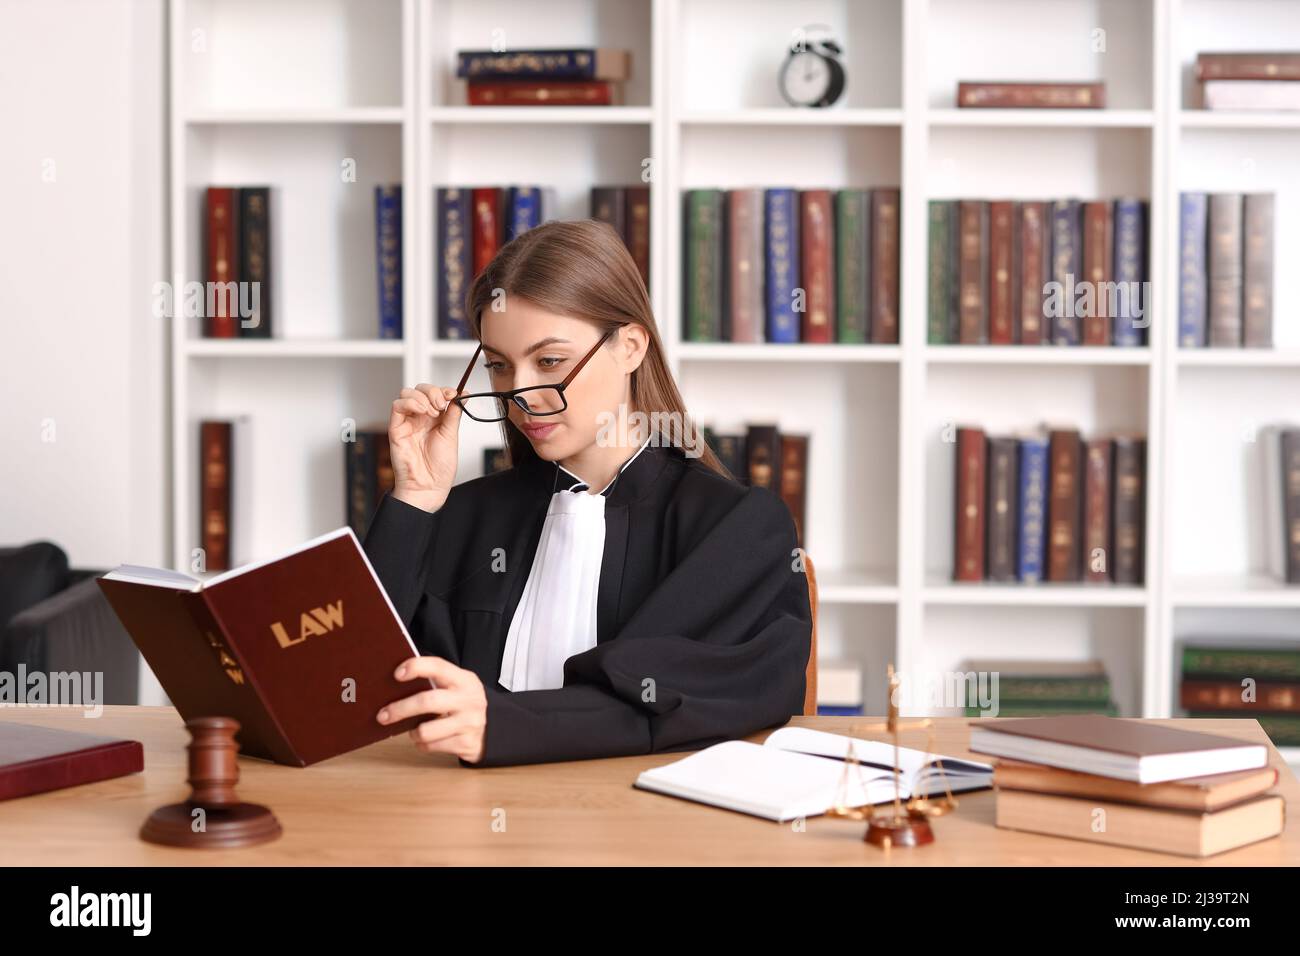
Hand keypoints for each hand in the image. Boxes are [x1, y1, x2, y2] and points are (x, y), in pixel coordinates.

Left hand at [377, 656, 486, 763]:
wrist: (496, 728)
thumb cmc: (464, 704)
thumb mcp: (457, 686)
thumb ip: (435, 681)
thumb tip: (395, 682)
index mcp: (464, 680)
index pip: (438, 666)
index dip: (416, 667)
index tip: (396, 674)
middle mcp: (469, 699)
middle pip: (427, 701)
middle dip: (400, 709)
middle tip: (383, 715)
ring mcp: (469, 723)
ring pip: (426, 731)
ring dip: (413, 732)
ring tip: (413, 730)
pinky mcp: (466, 743)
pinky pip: (432, 746)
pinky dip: (423, 744)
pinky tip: (427, 739)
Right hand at [388, 383, 462, 512]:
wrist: (429, 486)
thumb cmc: (439, 467)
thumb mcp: (452, 435)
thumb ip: (454, 413)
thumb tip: (464, 394)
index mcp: (435, 419)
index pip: (436, 394)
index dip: (444, 390)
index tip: (454, 394)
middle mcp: (420, 418)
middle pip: (420, 389)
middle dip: (433, 391)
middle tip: (442, 404)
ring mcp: (408, 422)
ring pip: (407, 393)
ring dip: (422, 397)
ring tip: (433, 412)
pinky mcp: (396, 428)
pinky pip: (397, 406)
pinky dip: (411, 402)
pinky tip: (423, 411)